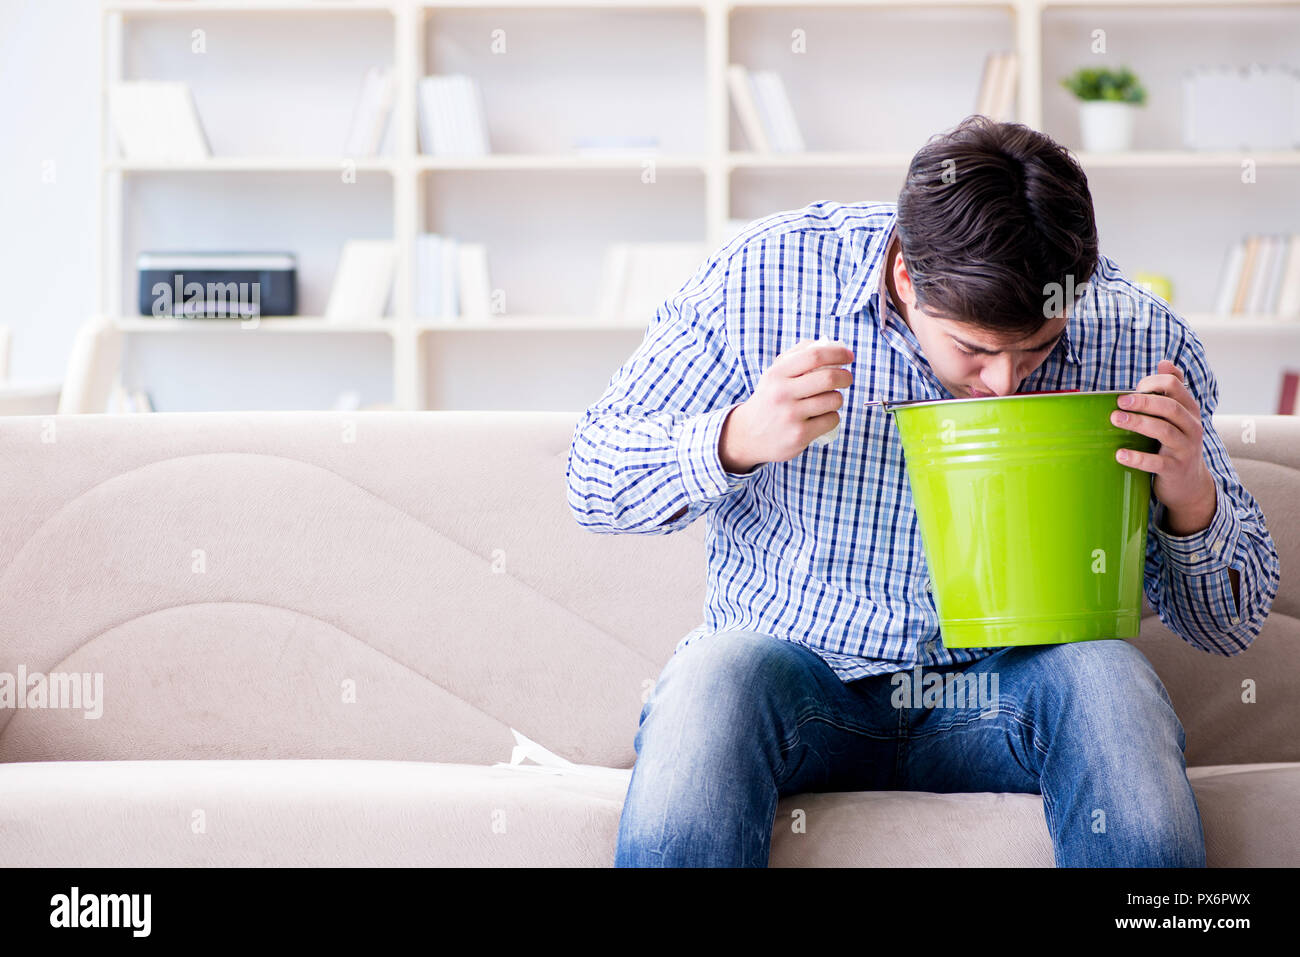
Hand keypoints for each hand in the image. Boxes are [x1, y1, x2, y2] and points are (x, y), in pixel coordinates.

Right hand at [720, 340, 853, 471]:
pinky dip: (832, 417)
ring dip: (837, 399)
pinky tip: (820, 418)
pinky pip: (831, 420)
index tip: (848, 356)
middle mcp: (782, 393)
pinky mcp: (799, 435)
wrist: (748, 435)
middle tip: (847, 378)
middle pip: (829, 378)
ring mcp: (791, 415)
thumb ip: (798, 355)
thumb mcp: (774, 374)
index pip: (814, 355)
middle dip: (845, 376)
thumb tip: (831, 345)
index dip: (838, 353)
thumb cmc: (769, 399)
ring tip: (828, 401)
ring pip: (833, 400)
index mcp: (777, 374)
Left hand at [1111, 359, 1216, 534]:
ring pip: (1164, 431)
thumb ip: (1172, 390)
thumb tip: (1164, 362)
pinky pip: (1157, 463)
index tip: (1132, 389)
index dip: (1152, 384)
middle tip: (1120, 402)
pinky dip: (1137, 458)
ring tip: (1115, 420)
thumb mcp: (1178, 416)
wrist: (1189, 483)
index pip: (1175, 386)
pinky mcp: (1175, 469)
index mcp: (1189, 410)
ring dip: (1138, 423)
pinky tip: (1120, 454)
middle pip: (1170, 407)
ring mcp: (1185, 448)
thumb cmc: (1176, 443)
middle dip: (1144, 401)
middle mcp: (1192, 426)